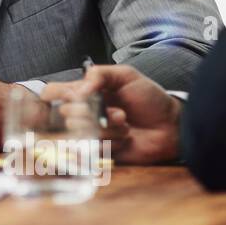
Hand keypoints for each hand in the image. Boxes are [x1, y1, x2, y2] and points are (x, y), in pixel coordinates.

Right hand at [41, 64, 179, 163]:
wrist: (171, 125)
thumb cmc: (150, 98)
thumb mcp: (127, 75)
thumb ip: (100, 74)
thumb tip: (79, 89)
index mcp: (85, 92)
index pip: (53, 92)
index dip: (55, 94)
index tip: (76, 95)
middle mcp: (84, 113)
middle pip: (65, 114)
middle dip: (90, 111)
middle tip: (114, 109)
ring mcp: (92, 133)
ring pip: (81, 131)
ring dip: (107, 126)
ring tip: (125, 122)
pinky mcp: (101, 151)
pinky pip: (95, 147)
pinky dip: (114, 140)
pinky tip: (126, 137)